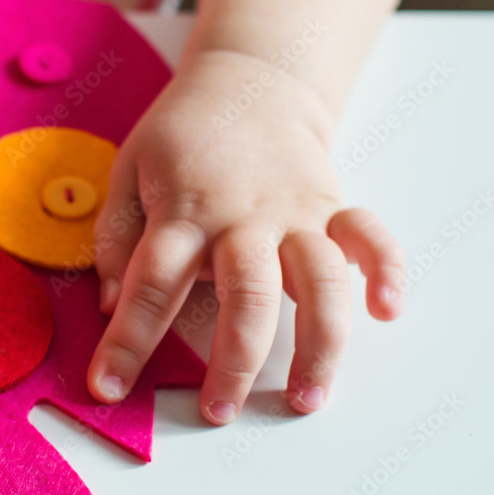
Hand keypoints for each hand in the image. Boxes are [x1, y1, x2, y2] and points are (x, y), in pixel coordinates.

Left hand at [87, 50, 403, 421]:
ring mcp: (293, 212)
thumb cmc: (179, 137)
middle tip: (217, 412)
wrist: (248, 82)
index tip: (107, 388)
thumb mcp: (126, 172)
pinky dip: (385, 271)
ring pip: (317, 280)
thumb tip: (110, 302)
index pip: (149, 286)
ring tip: (305, 397)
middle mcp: (240, 218)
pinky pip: (370, 237)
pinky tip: (385, 311)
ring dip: (318, 343)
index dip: (126, 342)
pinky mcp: (331, 206)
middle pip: (244, 295)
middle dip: (232, 360)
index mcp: (181, 212)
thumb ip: (114, 237)